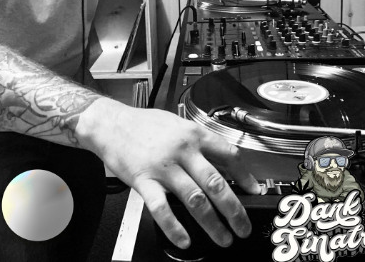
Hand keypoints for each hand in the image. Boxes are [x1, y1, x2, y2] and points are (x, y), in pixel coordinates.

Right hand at [77, 98, 260, 249]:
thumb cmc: (144, 124)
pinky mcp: (144, 181)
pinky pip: (162, 209)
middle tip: (242, 226)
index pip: (228, 155)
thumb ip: (199, 142)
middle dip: (234, 210)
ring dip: (212, 223)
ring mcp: (163, 167)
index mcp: (193, 134)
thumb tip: (222, 162)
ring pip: (194, 199)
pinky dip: (175, 228)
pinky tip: (184, 239)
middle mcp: (182, 150)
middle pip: (216, 183)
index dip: (245, 176)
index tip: (253, 191)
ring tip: (222, 237)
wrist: (112, 124)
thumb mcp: (177, 124)